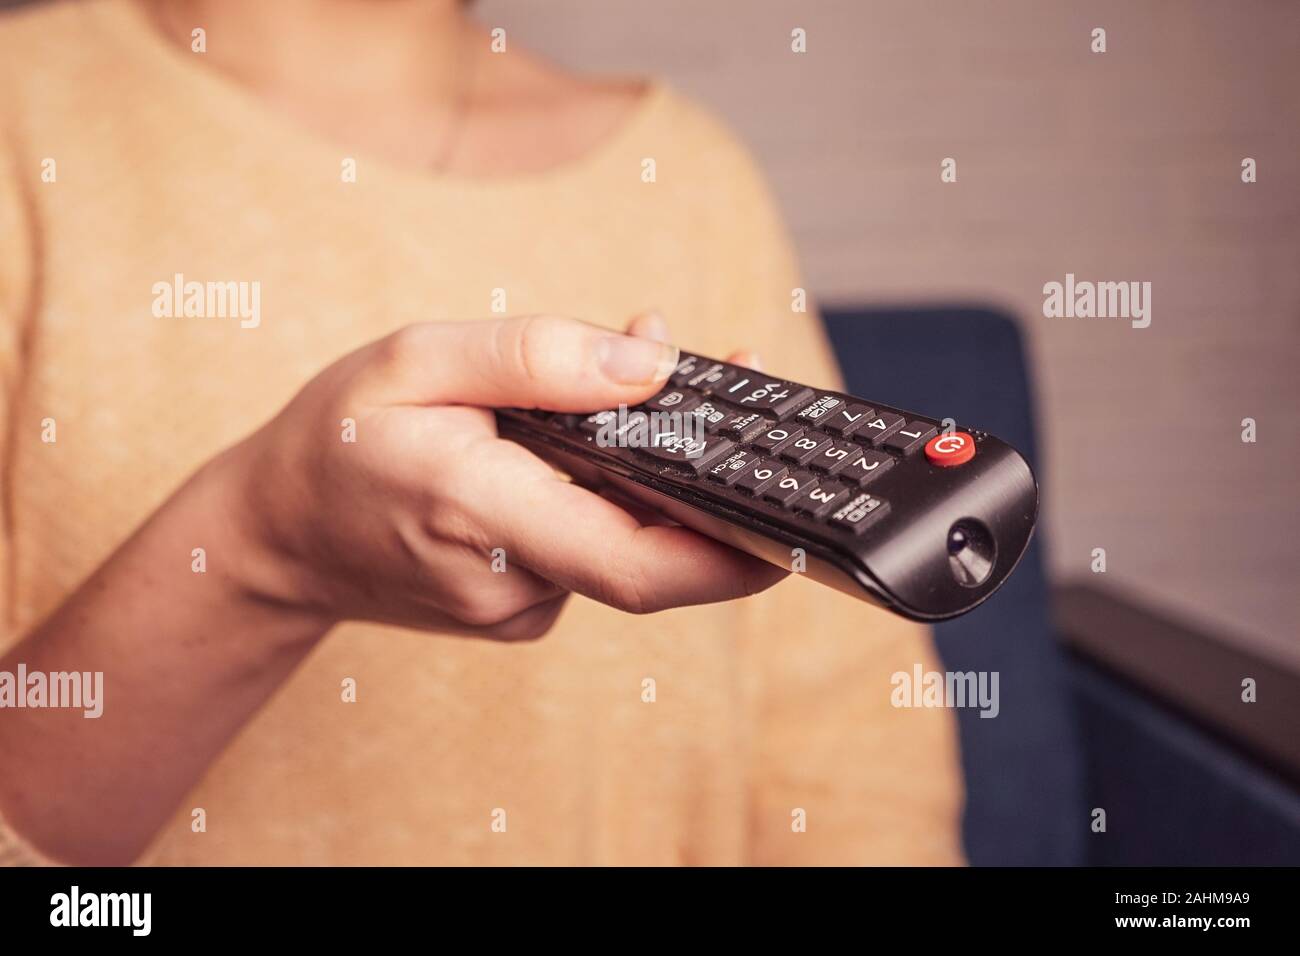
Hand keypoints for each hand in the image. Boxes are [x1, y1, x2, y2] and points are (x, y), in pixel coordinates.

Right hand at [220, 314, 785, 640]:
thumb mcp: (416, 358)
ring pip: (624, 544)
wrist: (277, 536)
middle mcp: (508, 584)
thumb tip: (649, 363)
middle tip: (734, 386)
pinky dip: (614, 494)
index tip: (797, 521)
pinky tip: (589, 436)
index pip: (635, 564)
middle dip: (712, 483)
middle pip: (652, 554)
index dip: (731, 553)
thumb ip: (536, 357)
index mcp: (478, 515)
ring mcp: (518, 610)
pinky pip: (595, 549)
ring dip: (653, 473)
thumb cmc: (338, 438)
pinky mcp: (523, 610)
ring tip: (642, 376)